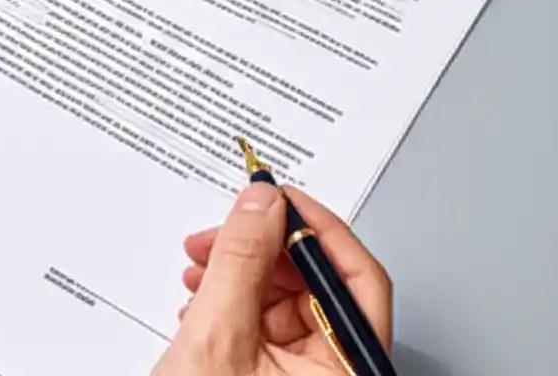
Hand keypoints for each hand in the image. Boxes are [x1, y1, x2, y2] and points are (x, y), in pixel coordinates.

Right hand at [153, 185, 392, 374]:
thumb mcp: (216, 336)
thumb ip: (239, 261)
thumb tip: (262, 205)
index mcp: (346, 372)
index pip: (357, 280)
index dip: (317, 229)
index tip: (278, 199)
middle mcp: (337, 375)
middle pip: (318, 287)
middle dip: (263, 251)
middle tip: (222, 231)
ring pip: (286, 302)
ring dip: (238, 273)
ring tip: (199, 266)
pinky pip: (265, 325)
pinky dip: (230, 300)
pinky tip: (200, 298)